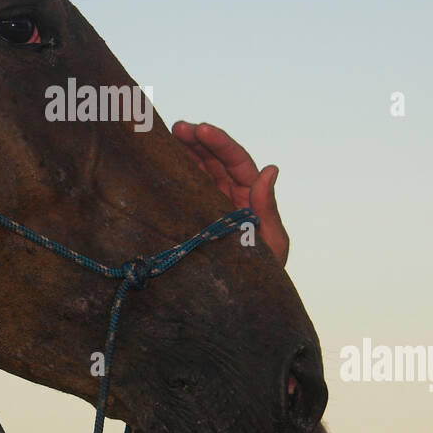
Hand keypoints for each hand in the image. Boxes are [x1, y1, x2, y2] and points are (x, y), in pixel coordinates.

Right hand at [172, 121, 289, 266]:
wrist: (238, 305)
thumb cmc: (262, 278)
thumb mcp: (270, 244)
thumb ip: (267, 210)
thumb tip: (270, 169)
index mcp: (251, 198)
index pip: (237, 163)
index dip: (220, 144)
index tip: (201, 129)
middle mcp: (232, 196)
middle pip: (216, 160)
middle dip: (199, 141)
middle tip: (178, 127)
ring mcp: (211, 203)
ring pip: (199, 169)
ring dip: (186, 150)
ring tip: (168, 134)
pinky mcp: (193, 215)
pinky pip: (185, 187)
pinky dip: (175, 170)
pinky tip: (161, 158)